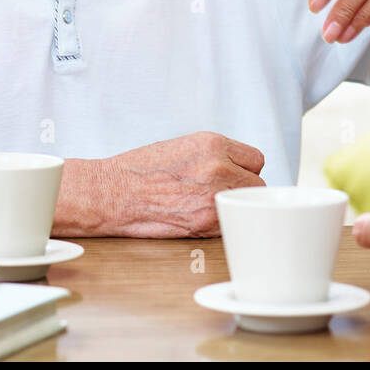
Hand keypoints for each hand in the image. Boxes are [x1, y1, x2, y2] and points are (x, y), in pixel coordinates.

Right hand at [101, 132, 264, 236]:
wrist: (113, 194)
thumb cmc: (142, 171)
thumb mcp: (185, 146)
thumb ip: (216, 155)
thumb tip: (239, 168)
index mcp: (213, 144)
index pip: (255, 160)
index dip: (243, 171)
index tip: (232, 177)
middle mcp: (218, 167)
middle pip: (257, 184)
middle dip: (241, 190)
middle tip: (217, 194)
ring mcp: (214, 195)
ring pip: (246, 205)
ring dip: (232, 208)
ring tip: (205, 206)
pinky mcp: (205, 221)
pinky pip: (229, 224)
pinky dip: (220, 224)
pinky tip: (199, 218)